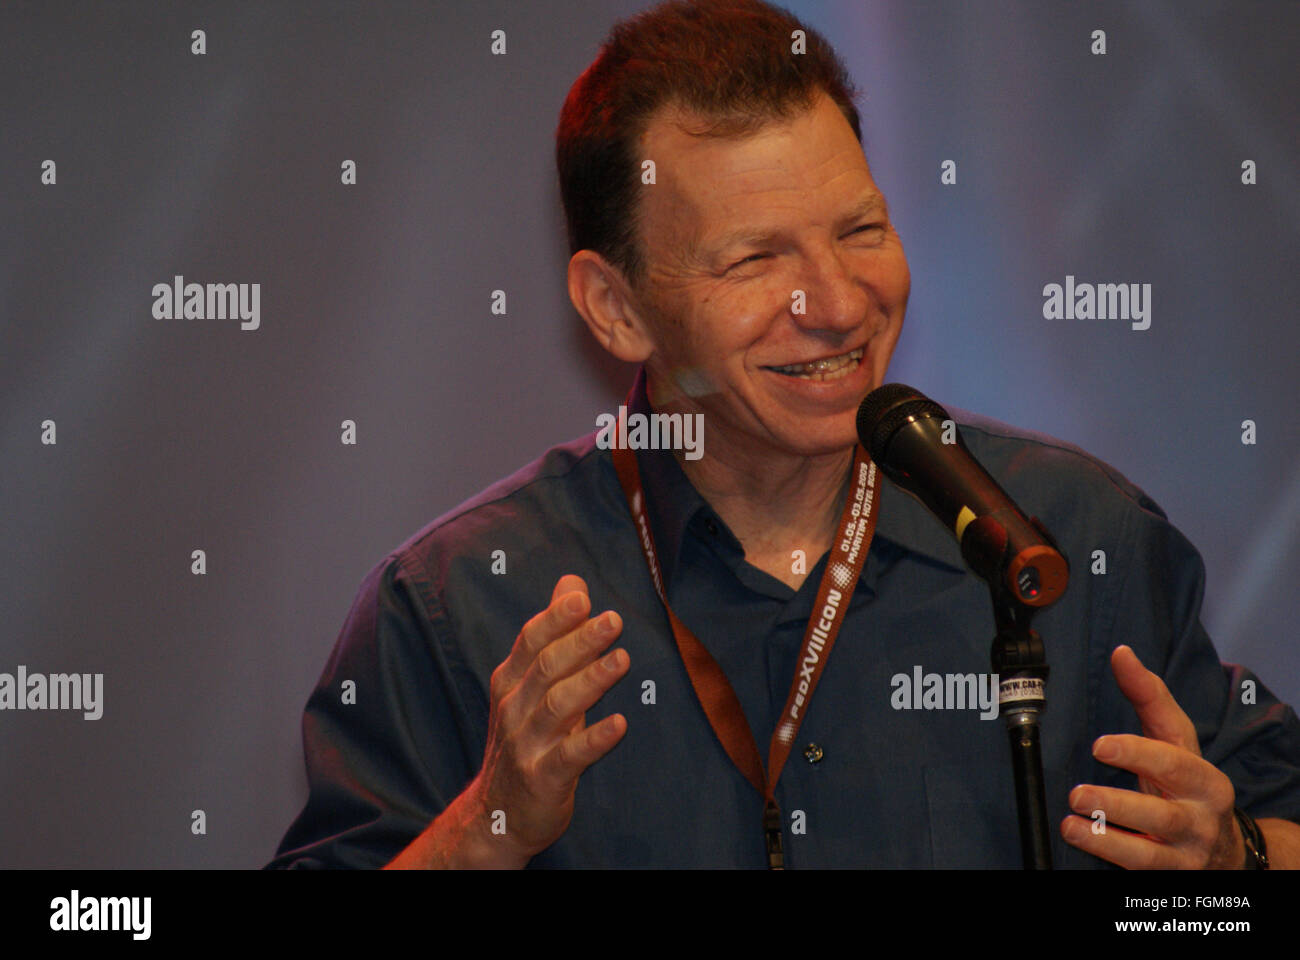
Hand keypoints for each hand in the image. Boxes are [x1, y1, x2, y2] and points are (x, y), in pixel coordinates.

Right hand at [469, 574, 629, 864]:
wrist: (497, 814)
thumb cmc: (525, 738)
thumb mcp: (532, 684)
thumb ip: (555, 634)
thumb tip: (573, 582)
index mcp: (511, 681)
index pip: (531, 641)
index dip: (556, 618)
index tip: (583, 597)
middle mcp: (514, 708)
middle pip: (546, 668)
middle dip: (580, 642)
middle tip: (613, 620)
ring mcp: (526, 744)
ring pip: (557, 706)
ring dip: (591, 681)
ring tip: (622, 659)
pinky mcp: (543, 778)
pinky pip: (569, 756)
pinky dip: (595, 739)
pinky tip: (620, 724)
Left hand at [1060, 645, 1243, 868]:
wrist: (1222, 846)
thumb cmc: (1187, 781)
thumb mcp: (1174, 739)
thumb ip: (1148, 697)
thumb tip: (1121, 653)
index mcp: (1205, 780)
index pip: (1173, 763)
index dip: (1137, 753)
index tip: (1100, 745)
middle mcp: (1200, 818)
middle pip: (1162, 813)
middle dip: (1118, 804)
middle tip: (1077, 793)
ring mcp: (1186, 852)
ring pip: (1148, 851)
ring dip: (1106, 839)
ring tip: (1070, 823)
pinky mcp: (1169, 875)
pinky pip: (1138, 868)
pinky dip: (1108, 855)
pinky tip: (1080, 838)